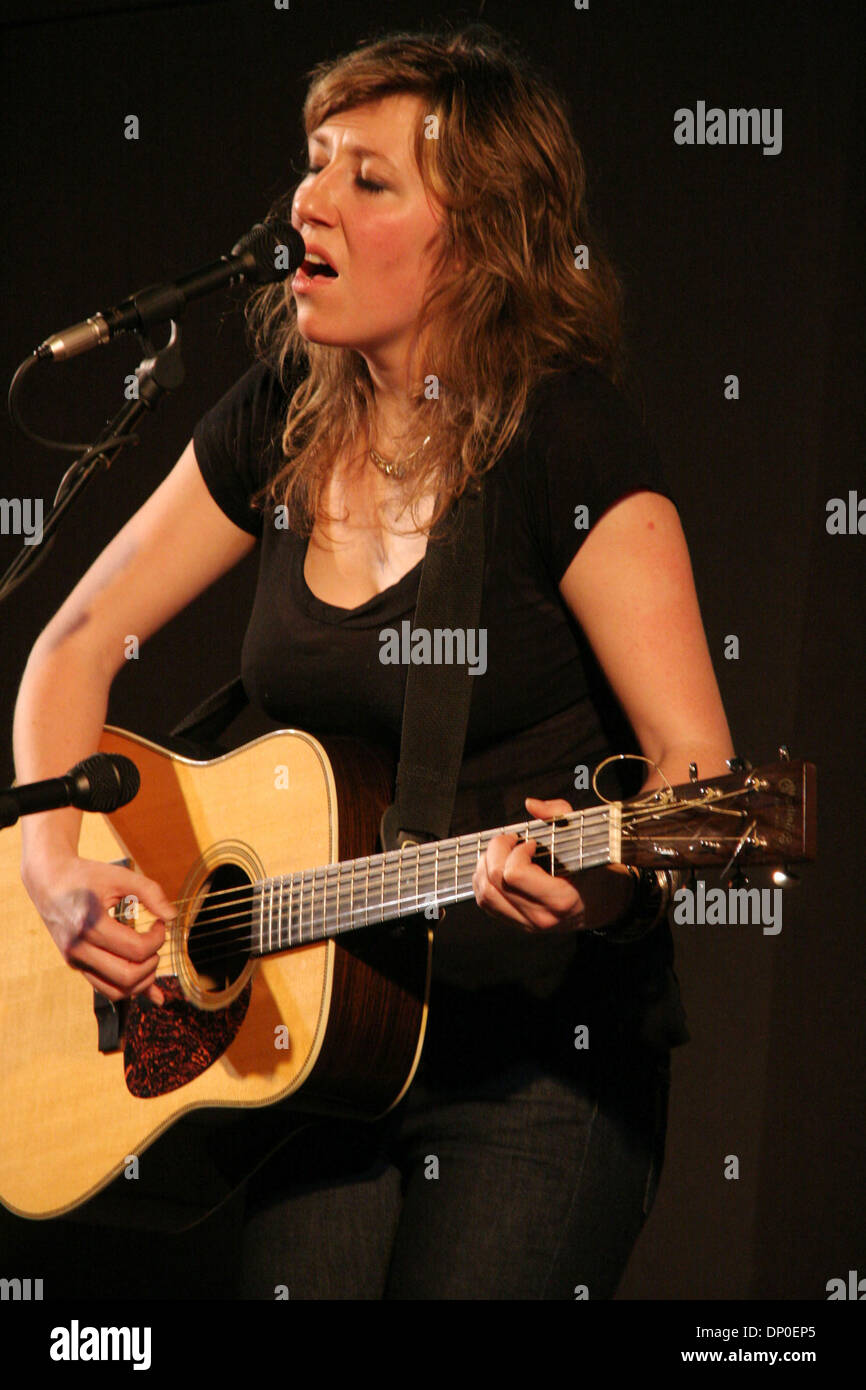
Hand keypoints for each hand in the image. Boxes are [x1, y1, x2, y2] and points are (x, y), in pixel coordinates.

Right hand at [22, 853, 173, 1004]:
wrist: (49, 882)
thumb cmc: (87, 877)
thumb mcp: (120, 875)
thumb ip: (150, 891)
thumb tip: (172, 917)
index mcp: (89, 924)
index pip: (136, 949)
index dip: (158, 938)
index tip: (159, 923)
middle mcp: (79, 948)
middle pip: (128, 976)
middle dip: (152, 962)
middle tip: (155, 941)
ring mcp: (75, 960)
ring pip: (117, 991)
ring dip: (143, 981)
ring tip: (149, 957)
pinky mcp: (76, 966)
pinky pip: (106, 989)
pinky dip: (129, 990)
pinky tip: (149, 988)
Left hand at [472, 796, 585, 934]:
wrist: (602, 906)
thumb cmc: (593, 870)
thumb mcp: (583, 839)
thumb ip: (559, 814)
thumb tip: (530, 804)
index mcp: (560, 899)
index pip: (514, 874)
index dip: (516, 851)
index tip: (531, 843)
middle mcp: (540, 917)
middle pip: (494, 879)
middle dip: (496, 850)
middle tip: (511, 841)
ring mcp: (526, 924)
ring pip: (485, 893)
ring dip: (485, 865)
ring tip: (501, 853)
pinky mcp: (516, 924)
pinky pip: (485, 902)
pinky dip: (482, 880)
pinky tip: (496, 866)